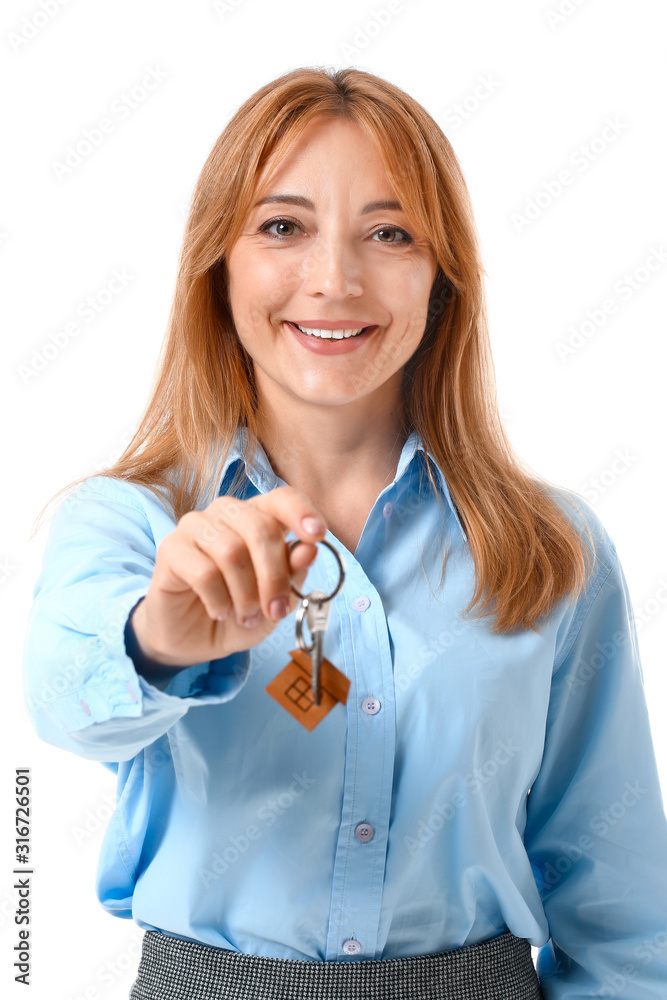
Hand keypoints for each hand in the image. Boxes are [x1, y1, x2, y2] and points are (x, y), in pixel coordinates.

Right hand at [130, 486, 326, 665]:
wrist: (193, 639)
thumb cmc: (239, 611)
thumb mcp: (276, 599)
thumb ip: (293, 573)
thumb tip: (309, 549)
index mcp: (258, 516)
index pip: (282, 498)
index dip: (301, 512)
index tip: (318, 535)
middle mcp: (226, 513)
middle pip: (260, 528)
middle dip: (274, 576)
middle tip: (275, 611)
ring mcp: (195, 526)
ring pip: (231, 551)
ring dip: (245, 594)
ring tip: (246, 616)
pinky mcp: (170, 549)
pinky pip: (203, 571)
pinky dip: (219, 600)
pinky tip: (219, 612)